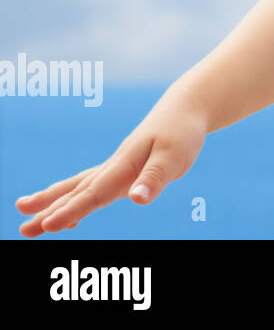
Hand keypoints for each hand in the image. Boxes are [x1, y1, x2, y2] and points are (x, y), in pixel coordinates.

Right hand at [14, 85, 207, 237]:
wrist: (186, 108)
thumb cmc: (182, 131)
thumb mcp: (175, 155)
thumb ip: (155, 178)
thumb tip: (136, 199)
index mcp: (125, 164)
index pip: (95, 192)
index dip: (73, 209)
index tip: (49, 225)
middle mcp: (115, 166)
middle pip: (78, 191)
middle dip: (50, 210)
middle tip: (24, 230)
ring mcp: (116, 168)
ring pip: (80, 188)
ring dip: (54, 203)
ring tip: (26, 216)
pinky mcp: (123, 170)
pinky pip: (94, 188)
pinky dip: (78, 201)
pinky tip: (70, 218)